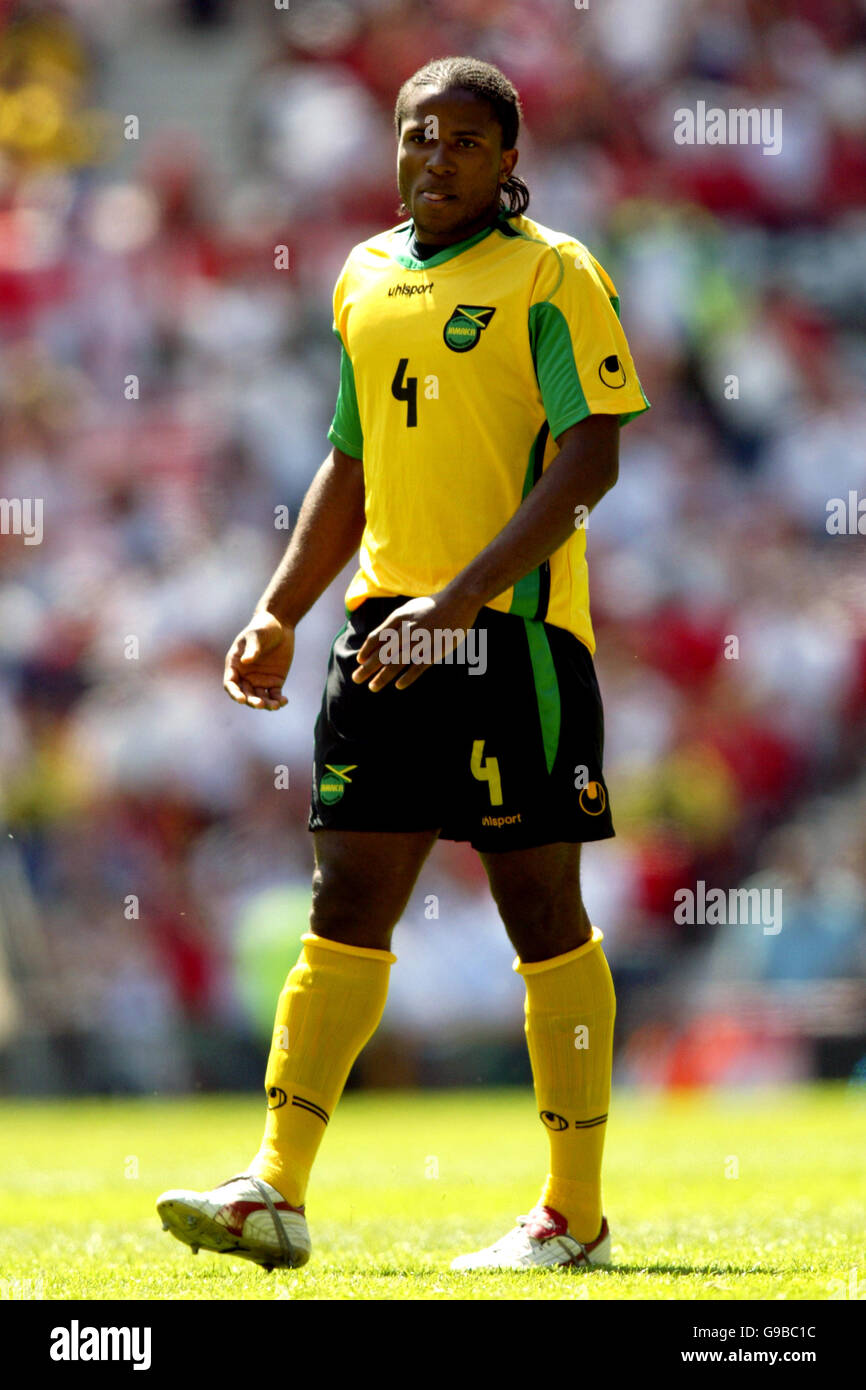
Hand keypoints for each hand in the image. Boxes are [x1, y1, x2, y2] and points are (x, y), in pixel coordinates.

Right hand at [223, 610, 293, 709]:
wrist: (280, 625)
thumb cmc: (263, 628)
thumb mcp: (256, 636)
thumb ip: (252, 648)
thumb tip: (245, 662)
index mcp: (235, 665)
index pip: (230, 684)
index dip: (234, 693)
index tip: (242, 699)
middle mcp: (245, 676)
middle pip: (245, 694)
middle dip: (251, 701)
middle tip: (260, 704)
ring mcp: (260, 680)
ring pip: (260, 698)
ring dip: (266, 704)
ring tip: (275, 706)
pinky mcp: (274, 682)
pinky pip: (274, 695)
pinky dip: (278, 700)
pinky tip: (284, 701)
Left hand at [352, 590, 480, 690]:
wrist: (457, 602)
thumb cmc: (430, 606)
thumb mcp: (407, 610)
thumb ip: (392, 624)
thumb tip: (376, 639)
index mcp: (398, 619)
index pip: (376, 638)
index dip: (366, 650)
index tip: (360, 660)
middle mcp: (406, 631)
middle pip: (382, 653)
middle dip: (367, 668)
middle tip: (356, 678)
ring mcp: (420, 641)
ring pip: (397, 663)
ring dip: (383, 677)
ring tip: (372, 687)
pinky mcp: (434, 650)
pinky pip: (418, 667)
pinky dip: (408, 677)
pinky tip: (398, 686)